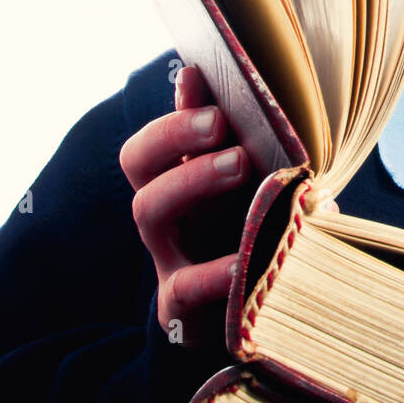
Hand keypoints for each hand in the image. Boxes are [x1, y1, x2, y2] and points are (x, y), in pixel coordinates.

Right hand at [119, 64, 257, 347]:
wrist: (250, 327)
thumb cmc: (257, 246)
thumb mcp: (265, 196)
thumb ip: (259, 154)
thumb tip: (259, 106)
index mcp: (185, 181)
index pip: (165, 135)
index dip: (177, 106)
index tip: (199, 75)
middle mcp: (167, 213)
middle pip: (138, 162)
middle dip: (174, 133)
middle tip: (219, 121)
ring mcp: (167, 257)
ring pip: (148, 210)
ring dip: (190, 179)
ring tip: (240, 163)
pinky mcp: (180, 308)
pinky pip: (184, 287)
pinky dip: (214, 272)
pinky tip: (244, 261)